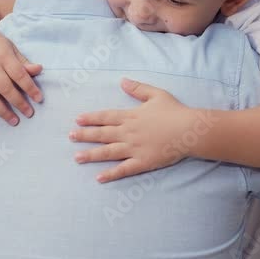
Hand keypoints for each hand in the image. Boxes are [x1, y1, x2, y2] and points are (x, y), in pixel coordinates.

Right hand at [0, 25, 42, 126]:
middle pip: (6, 89)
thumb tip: (39, 70)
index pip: (19, 75)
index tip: (39, 99)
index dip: (30, 88)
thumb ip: (23, 61)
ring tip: (14, 121)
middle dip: (19, 103)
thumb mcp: (9, 47)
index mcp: (3, 57)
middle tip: (29, 113)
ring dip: (3, 112)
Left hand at [71, 78, 196, 182]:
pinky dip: (111, 174)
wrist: (189, 130)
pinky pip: (123, 169)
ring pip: (108, 152)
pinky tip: (99, 177)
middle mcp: (128, 132)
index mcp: (131, 116)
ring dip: (91, 155)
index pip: (106, 117)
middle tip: (70, 137)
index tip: (77, 120)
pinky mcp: (142, 162)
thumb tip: (122, 81)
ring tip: (77, 157)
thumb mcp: (156, 94)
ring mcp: (134, 148)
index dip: (91, 118)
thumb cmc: (175, 111)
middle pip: (102, 134)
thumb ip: (138, 88)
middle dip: (85, 135)